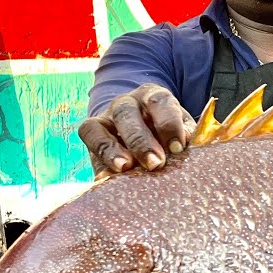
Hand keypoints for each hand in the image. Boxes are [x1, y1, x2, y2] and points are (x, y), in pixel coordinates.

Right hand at [77, 84, 196, 176]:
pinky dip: (99, 155)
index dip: (169, 124)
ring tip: (124, 167)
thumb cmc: (166, 135)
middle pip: (127, 113)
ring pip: (103, 125)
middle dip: (141, 140)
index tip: (177, 149)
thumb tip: (182, 149)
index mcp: (154, 96)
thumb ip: (184, 138)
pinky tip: (107, 176)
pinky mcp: (91, 129)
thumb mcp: (179, 132)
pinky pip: (89, 136)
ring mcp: (106, 115)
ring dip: (113, 149)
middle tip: (155, 164)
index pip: (160, 102)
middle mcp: (127, 102)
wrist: (142, 131)